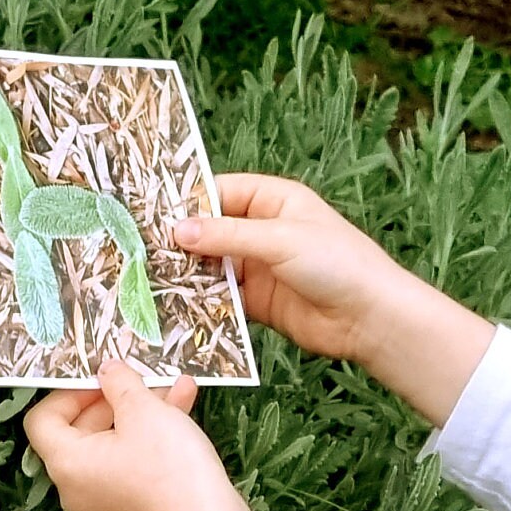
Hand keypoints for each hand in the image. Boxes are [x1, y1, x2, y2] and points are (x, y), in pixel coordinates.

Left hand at [24, 361, 267, 510]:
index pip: (43, 420)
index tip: (100, 377)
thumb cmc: (169, 466)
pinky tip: (183, 402)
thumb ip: (118, 383)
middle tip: (139, 375)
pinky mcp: (132, 502)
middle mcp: (76, 485)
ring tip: (172, 383)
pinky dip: (151, 433)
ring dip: (141, 409)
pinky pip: (131, 458)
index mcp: (66, 463)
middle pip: (80, 429)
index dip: (68, 391)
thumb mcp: (142, 410)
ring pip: (113, 441)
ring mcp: (104, 497)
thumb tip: (107, 371)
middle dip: (114, 396)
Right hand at [173, 175, 495, 424]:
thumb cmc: (338, 263)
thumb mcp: (280, 240)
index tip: (149, 213)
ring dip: (187, 274)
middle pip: (210, 231)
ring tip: (148, 281)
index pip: (218, 192)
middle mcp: (262, 230)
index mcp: (273, 200)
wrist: (372, 318)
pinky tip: (175, 307)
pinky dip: (201, 302)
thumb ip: (227, 236)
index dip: (186, 202)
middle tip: (139, 250)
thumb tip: (178, 231)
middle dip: (180, 242)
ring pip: (212, 266)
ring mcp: (258, 267)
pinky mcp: (257, 302)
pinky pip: (221, 299)